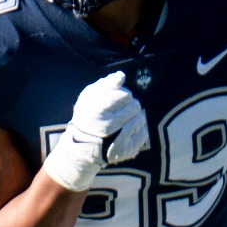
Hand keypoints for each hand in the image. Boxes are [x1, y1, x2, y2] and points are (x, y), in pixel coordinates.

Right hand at [42, 71, 149, 191]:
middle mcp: (109, 127)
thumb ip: (104, 85)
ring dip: (134, 117)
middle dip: (129, 105)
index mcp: (97, 112)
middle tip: (118, 112)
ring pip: (141, 118)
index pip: (124, 95)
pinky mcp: (128, 150)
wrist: (82, 148)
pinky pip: (144, 132)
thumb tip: (121, 75)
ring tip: (122, 122)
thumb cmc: (86, 118)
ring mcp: (120, 140)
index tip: (115, 100)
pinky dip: (138, 129)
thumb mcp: (88, 99)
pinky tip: (127, 131)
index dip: (122, 95)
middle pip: (135, 105)